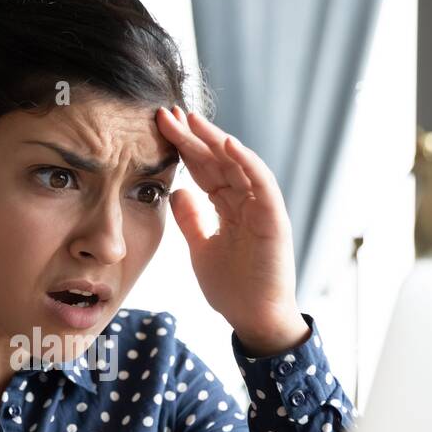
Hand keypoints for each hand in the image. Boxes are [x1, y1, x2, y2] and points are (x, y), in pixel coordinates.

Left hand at [156, 106, 309, 354]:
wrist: (254, 318)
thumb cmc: (233, 287)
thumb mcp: (201, 248)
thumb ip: (191, 220)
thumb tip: (177, 191)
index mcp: (228, 206)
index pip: (203, 169)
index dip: (182, 149)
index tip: (158, 128)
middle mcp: (246, 201)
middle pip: (217, 160)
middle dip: (192, 136)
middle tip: (166, 113)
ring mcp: (261, 207)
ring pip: (237, 164)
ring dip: (214, 139)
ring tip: (191, 119)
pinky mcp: (274, 219)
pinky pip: (261, 183)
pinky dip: (246, 162)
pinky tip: (227, 143)